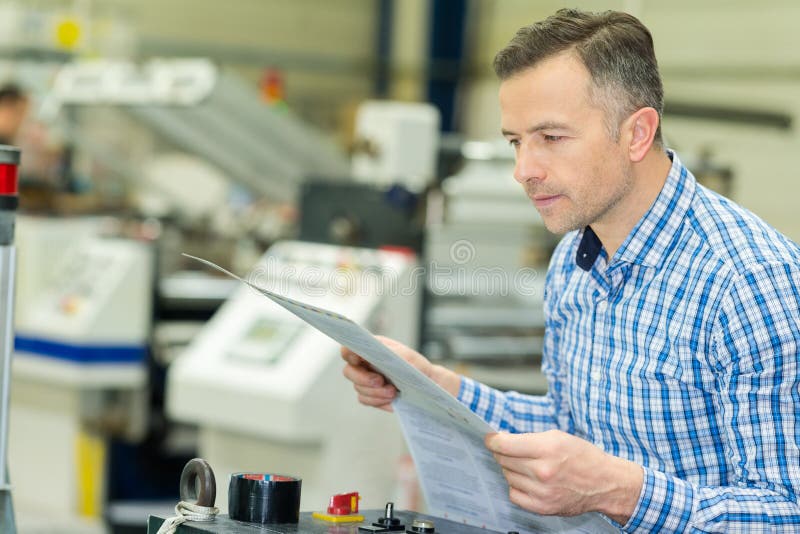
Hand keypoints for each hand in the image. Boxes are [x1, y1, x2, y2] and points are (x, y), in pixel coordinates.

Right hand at [341, 336, 460, 411]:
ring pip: (358, 388)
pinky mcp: (370, 396)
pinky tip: (392, 399)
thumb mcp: (406, 356)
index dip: (348, 353)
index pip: (349, 349)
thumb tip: (375, 351)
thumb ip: (389, 352)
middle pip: (349, 372)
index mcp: (371, 349)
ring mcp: (365, 381)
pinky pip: (365, 400)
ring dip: (375, 392)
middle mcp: (364, 365)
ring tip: (393, 392)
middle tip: (380, 381)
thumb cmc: (416, 366)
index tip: (358, 359)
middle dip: (363, 378)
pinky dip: (378, 400)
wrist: (426, 386)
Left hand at [485, 429, 642, 524]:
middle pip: (503, 460)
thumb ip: (528, 438)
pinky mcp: (541, 507)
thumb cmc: (582, 457)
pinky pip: (514, 494)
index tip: (491, 438)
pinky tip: (528, 481)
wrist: (605, 483)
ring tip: (528, 465)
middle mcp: (542, 471)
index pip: (504, 445)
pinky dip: (517, 486)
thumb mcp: (557, 437)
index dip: (493, 440)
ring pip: (507, 475)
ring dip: (512, 469)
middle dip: (504, 452)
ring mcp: (541, 492)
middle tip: (512, 450)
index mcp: (547, 448)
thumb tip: (502, 440)